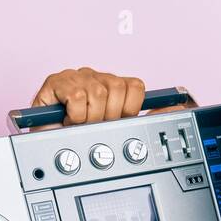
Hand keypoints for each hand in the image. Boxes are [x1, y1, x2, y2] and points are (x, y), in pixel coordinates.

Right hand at [28, 68, 193, 128]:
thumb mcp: (116, 131)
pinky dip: (76, 112)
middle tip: (97, 127)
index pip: (135, 85)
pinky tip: (69, 118)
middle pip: (118, 88)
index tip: (119, 122)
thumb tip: (173, 109)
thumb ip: (140, 119)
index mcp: (112, 86)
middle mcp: (96, 78)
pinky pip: (77, 94)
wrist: (47, 144)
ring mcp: (77, 77)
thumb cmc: (80, 138)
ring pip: (99, 91)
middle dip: (110, 116)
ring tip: (80, 124)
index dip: (130, 108)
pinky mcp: (56, 81)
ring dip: (91, 117)